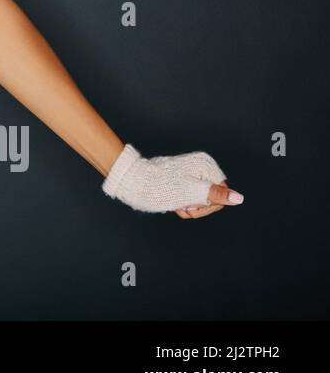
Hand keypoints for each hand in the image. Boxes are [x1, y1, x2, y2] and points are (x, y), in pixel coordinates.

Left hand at [101, 143, 243, 216]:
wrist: (133, 181)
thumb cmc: (161, 187)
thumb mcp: (190, 193)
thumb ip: (216, 195)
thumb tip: (239, 198)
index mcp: (206, 165)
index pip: (221, 194)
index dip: (207, 205)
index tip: (190, 207)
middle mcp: (200, 165)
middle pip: (210, 196)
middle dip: (196, 206)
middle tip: (180, 207)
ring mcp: (190, 171)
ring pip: (199, 198)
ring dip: (188, 206)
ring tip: (174, 204)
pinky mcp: (180, 177)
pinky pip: (189, 194)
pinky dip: (182, 202)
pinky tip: (172, 202)